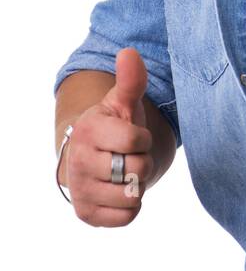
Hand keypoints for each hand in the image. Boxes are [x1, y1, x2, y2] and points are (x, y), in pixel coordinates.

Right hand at [63, 48, 154, 226]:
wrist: (94, 159)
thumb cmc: (113, 127)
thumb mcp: (123, 103)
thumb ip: (131, 80)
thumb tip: (129, 52)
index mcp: (88, 130)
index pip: (136, 140)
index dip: (143, 139)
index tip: (132, 136)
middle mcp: (77, 161)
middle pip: (137, 169)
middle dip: (141, 163)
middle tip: (127, 157)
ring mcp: (80, 190)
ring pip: (132, 196)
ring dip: (137, 186)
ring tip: (123, 174)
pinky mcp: (86, 214)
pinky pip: (127, 217)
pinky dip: (131, 207)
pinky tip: (120, 192)